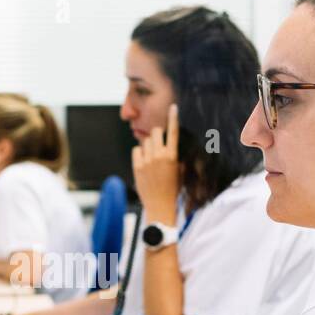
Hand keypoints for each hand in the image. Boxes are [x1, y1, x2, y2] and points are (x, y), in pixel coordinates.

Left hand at [131, 102, 180, 222]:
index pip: (173, 132)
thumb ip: (175, 156)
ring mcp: (147, 161)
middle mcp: (159, 156)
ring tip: (151, 159)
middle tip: (157, 145)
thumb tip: (169, 146)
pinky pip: (136, 150)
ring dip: (148, 146)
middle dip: (156, 135)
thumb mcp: (179, 172)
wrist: (160, 206)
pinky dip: (139, 153)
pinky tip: (143, 163)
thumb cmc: (172, 189)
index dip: (174, 118)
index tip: (173, 107)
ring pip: (145, 141)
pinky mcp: (137, 166)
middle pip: (155, 132)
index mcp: (172, 156)